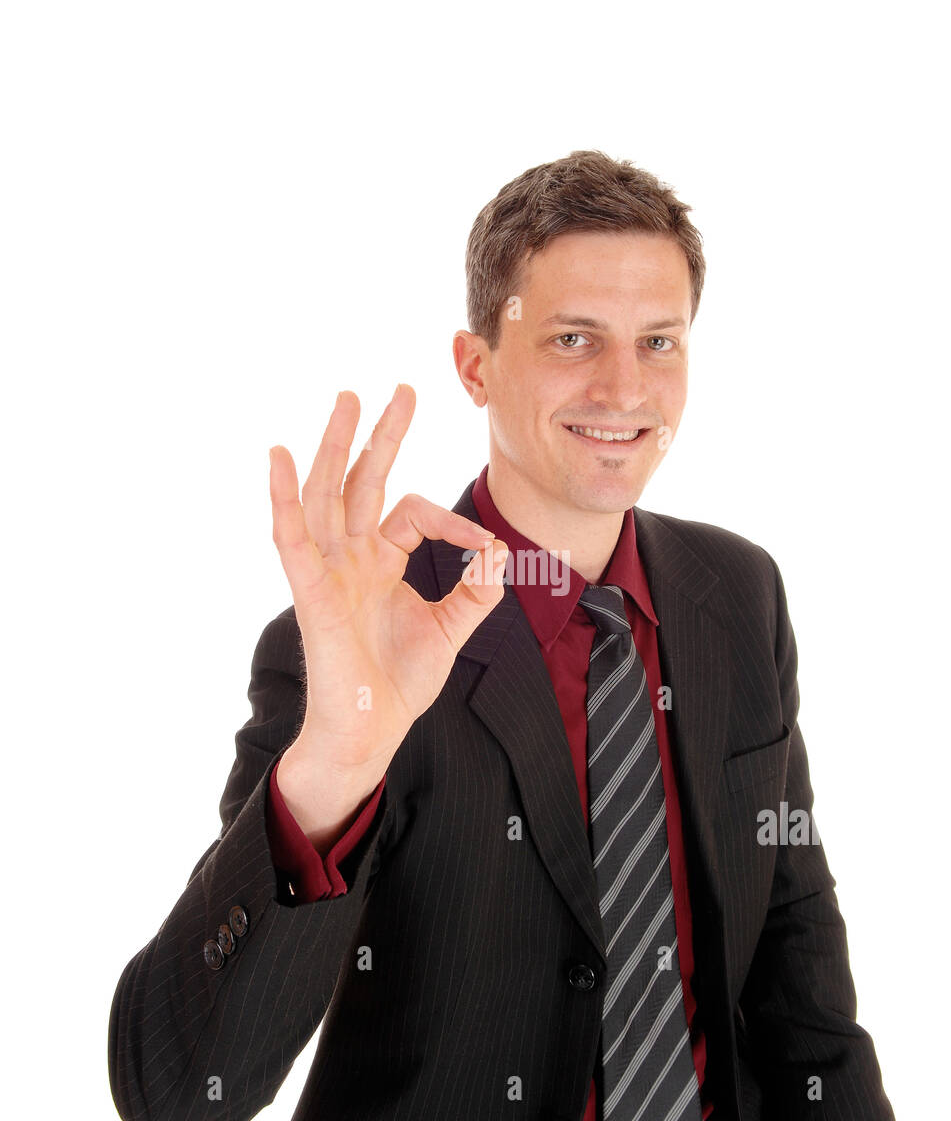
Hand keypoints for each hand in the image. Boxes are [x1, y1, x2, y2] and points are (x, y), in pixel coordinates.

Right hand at [269, 385, 506, 783]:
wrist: (371, 732)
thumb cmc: (399, 684)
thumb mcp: (450, 629)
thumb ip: (476, 591)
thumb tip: (501, 549)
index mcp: (379, 562)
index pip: (413, 513)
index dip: (454, 523)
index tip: (489, 551)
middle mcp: (350, 558)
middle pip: (362, 481)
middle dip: (380, 435)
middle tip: (399, 389)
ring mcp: (327, 571)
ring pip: (327, 495)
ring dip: (336, 445)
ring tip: (348, 399)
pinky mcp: (312, 592)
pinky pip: (292, 538)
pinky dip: (283, 498)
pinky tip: (279, 458)